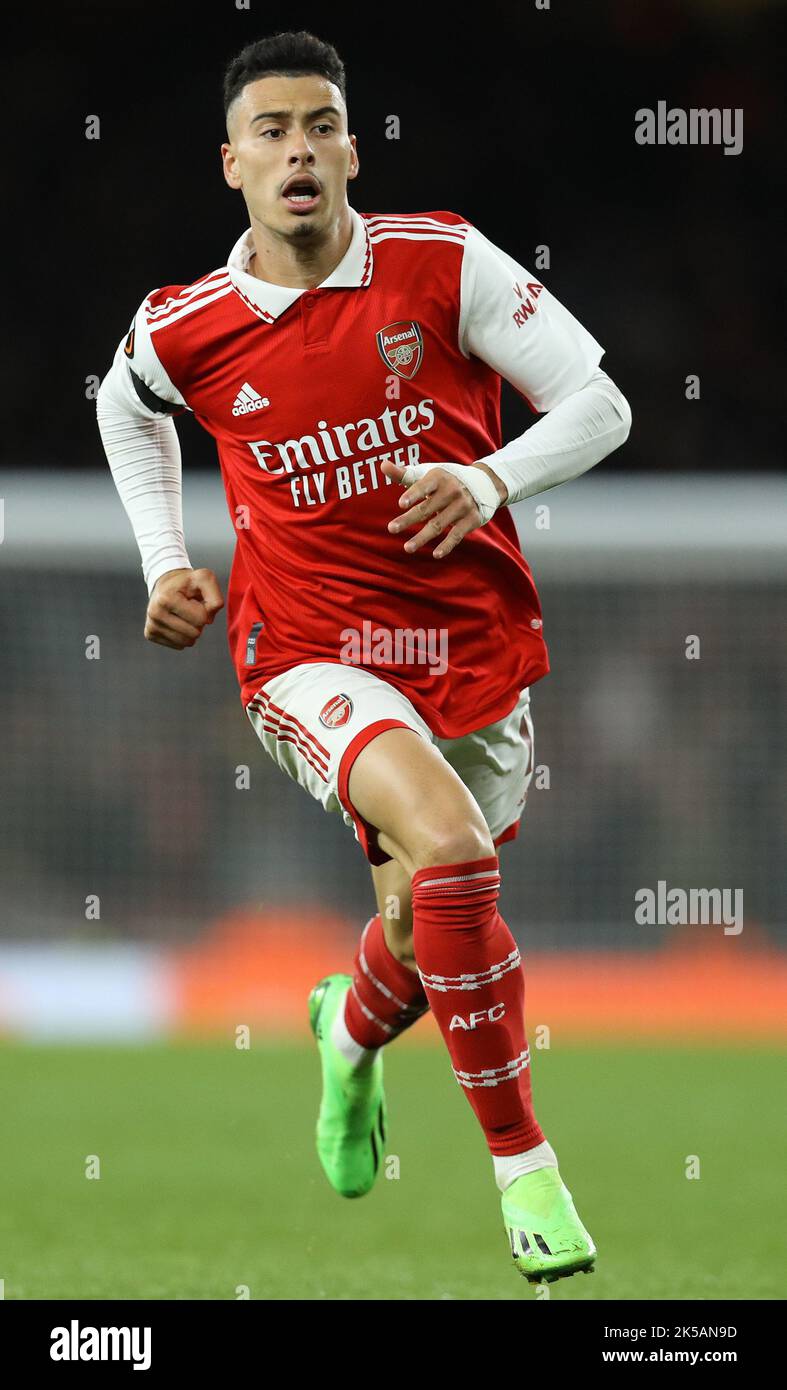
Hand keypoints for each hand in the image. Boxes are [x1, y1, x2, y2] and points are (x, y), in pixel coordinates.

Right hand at [144, 567, 223, 648]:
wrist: (165, 585)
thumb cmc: (188, 583)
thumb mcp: (205, 579)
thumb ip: (215, 596)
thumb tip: (209, 619)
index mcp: (166, 598)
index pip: (201, 619)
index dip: (205, 610)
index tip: (194, 601)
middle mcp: (155, 613)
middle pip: (195, 633)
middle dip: (198, 622)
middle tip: (190, 609)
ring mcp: (151, 625)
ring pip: (187, 642)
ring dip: (191, 630)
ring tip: (184, 615)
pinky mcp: (150, 634)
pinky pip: (179, 645)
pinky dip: (183, 635)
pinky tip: (176, 621)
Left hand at [381, 458, 506, 558]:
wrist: (484, 483)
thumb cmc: (446, 480)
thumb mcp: (428, 474)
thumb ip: (404, 474)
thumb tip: (382, 466)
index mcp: (439, 477)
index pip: (424, 486)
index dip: (413, 494)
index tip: (400, 504)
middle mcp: (452, 490)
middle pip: (426, 508)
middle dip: (409, 519)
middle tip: (392, 528)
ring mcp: (463, 506)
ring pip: (438, 524)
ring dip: (422, 537)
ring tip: (407, 548)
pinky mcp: (471, 520)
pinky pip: (456, 535)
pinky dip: (447, 545)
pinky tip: (435, 554)